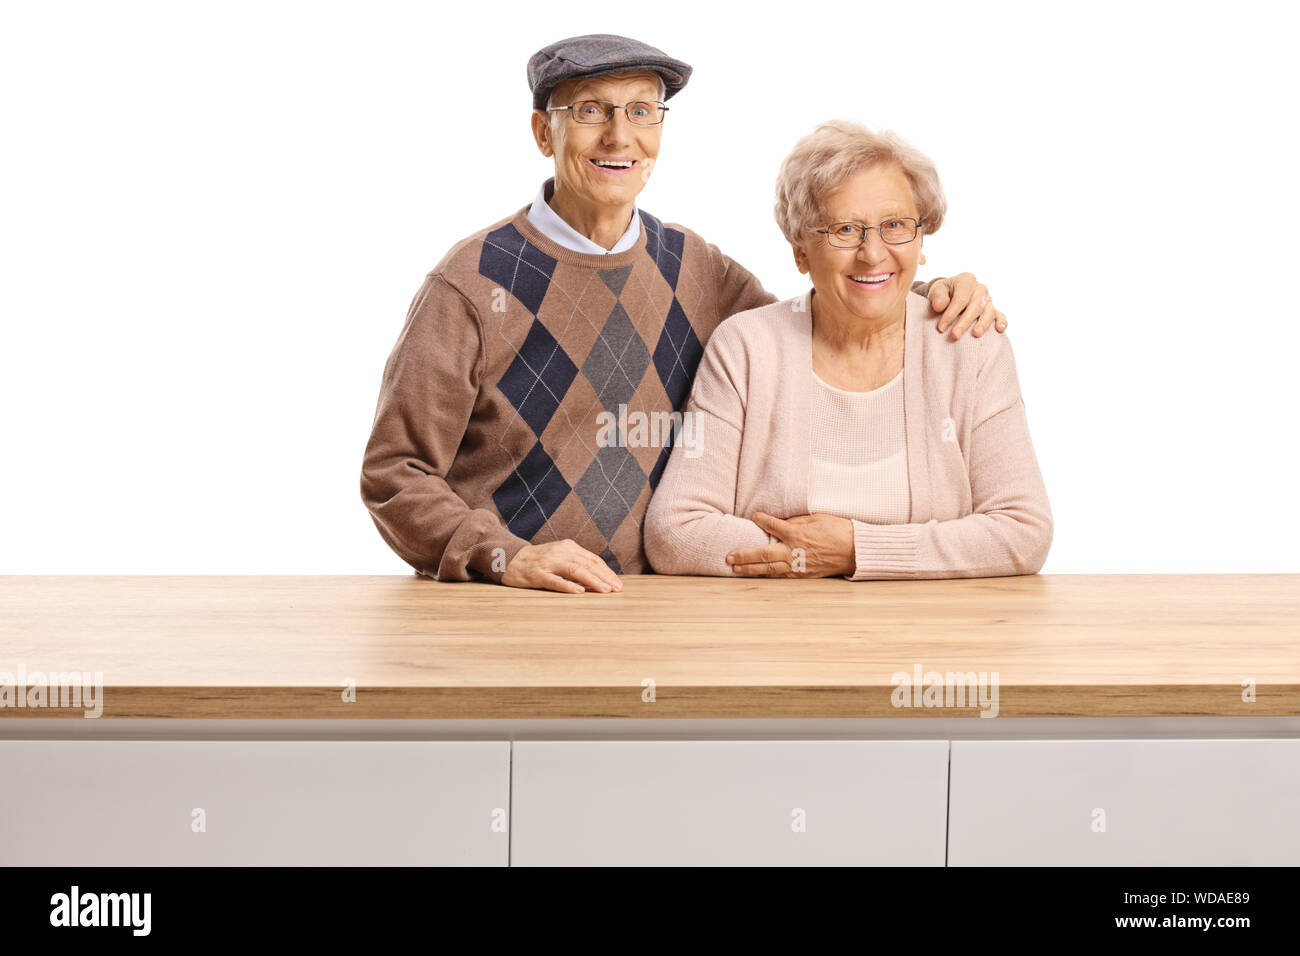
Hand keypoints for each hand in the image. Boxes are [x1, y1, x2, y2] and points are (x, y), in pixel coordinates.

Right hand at [501, 540, 622, 593]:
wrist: (509, 558)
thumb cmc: (539, 561)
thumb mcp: (560, 557)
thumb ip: (577, 564)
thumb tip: (599, 580)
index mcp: (568, 547)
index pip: (592, 559)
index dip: (607, 572)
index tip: (618, 584)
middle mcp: (560, 552)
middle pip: (587, 564)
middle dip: (604, 577)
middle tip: (617, 589)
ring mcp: (548, 563)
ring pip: (575, 571)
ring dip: (592, 581)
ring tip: (605, 590)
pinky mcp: (536, 574)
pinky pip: (554, 580)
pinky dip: (568, 586)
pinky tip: (579, 592)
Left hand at [725, 512, 854, 576]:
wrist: (855, 550)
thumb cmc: (839, 530)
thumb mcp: (817, 518)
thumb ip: (796, 521)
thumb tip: (780, 522)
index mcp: (797, 534)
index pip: (772, 526)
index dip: (761, 520)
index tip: (753, 516)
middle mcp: (794, 551)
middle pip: (763, 554)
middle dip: (743, 555)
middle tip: (728, 557)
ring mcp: (798, 565)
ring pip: (769, 569)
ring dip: (751, 569)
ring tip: (736, 569)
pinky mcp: (804, 575)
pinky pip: (782, 577)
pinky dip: (768, 576)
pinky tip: (758, 575)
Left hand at [927, 273, 1006, 338]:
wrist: (951, 295)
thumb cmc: (943, 293)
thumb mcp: (936, 291)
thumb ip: (937, 296)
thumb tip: (939, 306)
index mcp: (966, 280)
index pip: (960, 299)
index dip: (950, 314)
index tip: (941, 328)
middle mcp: (980, 288)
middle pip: (975, 306)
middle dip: (965, 322)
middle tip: (954, 335)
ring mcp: (988, 299)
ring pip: (989, 311)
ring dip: (983, 323)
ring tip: (975, 334)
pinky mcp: (993, 309)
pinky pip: (1000, 314)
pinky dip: (1001, 321)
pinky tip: (999, 329)